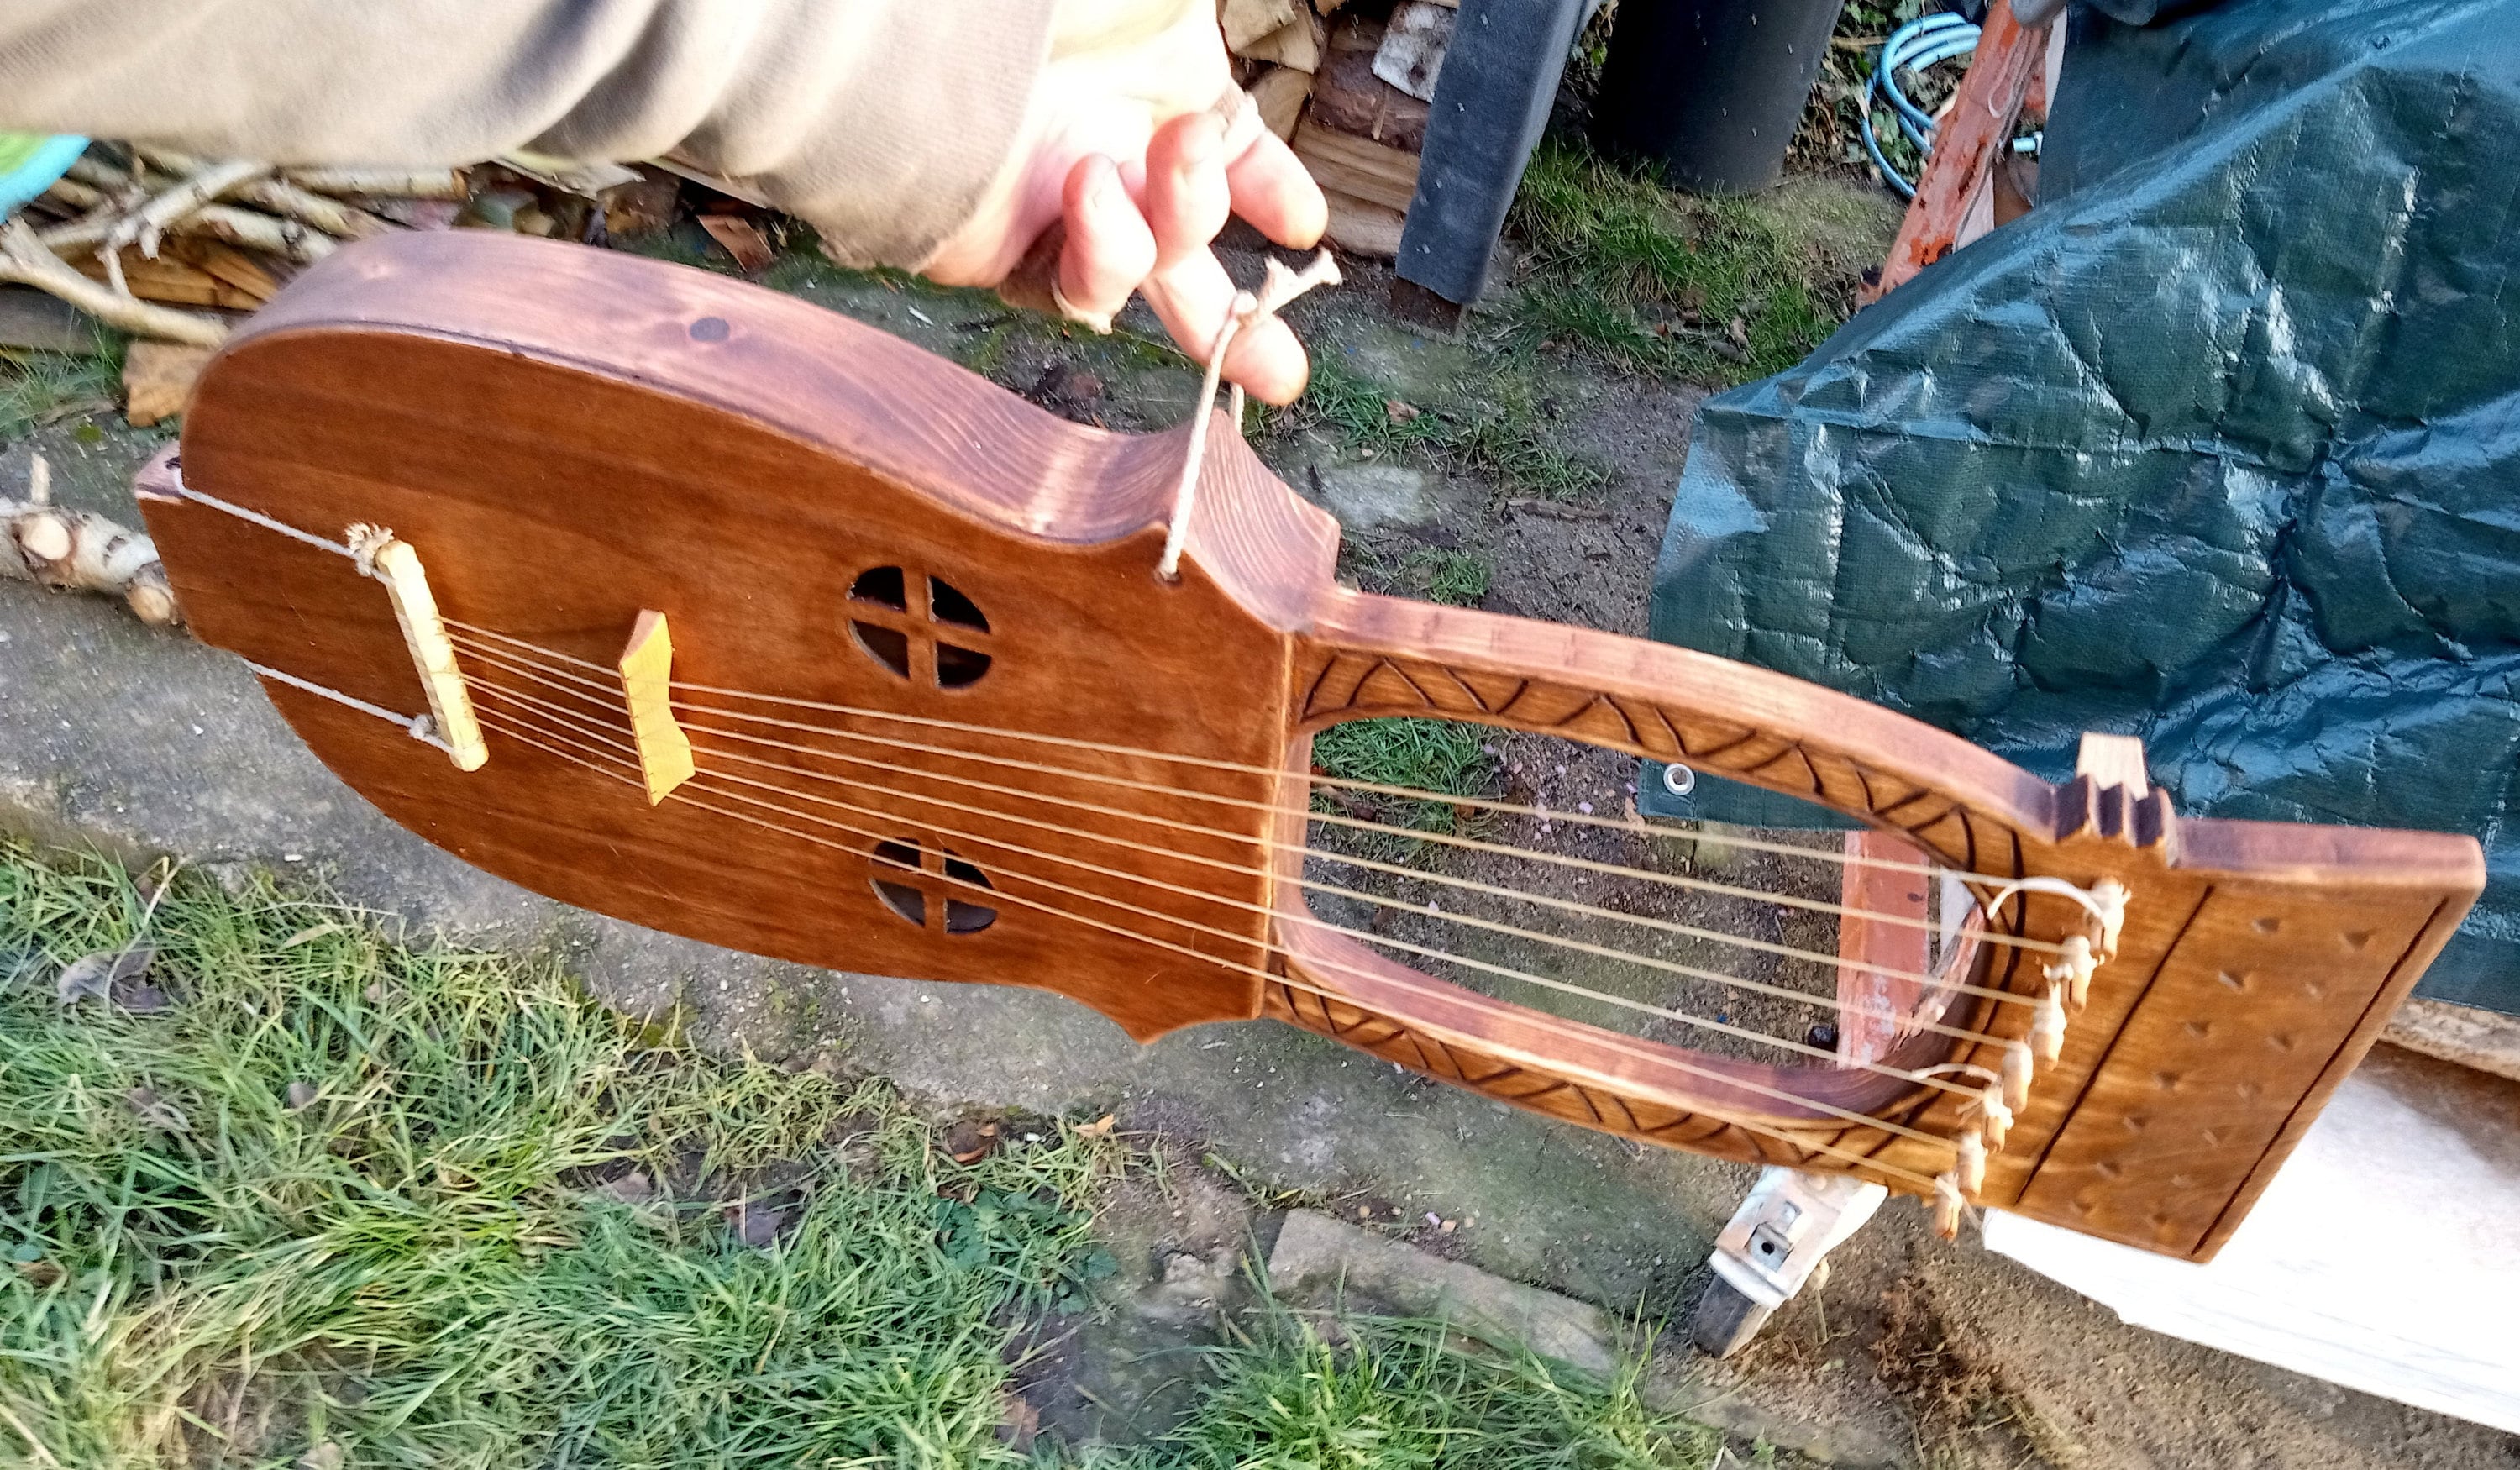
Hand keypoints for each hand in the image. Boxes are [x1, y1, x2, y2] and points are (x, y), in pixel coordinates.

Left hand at [918, 0, 1327, 404]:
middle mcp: (1107, 151)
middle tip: (1279, 375)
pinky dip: (1105, 249)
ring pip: (1138, 275)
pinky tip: (1094, 189)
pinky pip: (1073, 286)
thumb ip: (1201, 44)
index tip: (1301, 221)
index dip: (1269, 188)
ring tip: (1161, 154)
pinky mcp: (1002, 251)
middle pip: (1181, 256)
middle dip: (1239, 325)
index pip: (1225, 156)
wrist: (925, 26)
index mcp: (1148, 85)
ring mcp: (1055, 207)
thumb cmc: (1044, 5)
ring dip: (1178, 229)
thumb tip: (1229, 100)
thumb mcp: (1162, 4)